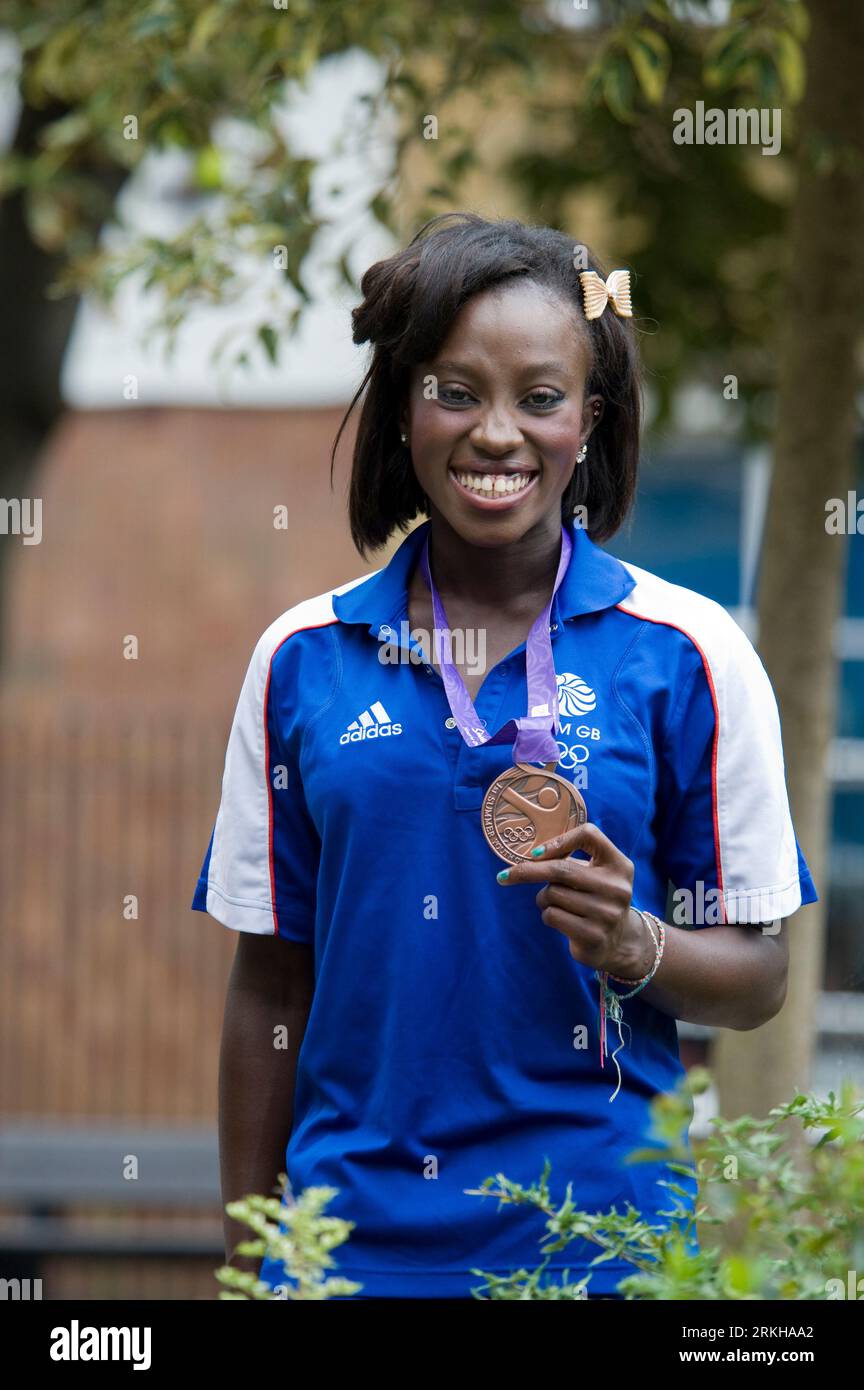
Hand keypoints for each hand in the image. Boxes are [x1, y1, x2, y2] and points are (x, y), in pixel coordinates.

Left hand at [496, 822, 652, 978]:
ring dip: (544, 898)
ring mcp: (607, 913)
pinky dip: (548, 915)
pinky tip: (561, 920)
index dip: (559, 840)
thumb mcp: (595, 875)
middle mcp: (617, 887)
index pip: (589, 835)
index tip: (535, 853)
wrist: (618, 941)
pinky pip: (552, 916)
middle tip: (504, 875)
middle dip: (528, 871)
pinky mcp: (593, 935)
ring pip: (552, 894)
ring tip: (558, 903)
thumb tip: (528, 856)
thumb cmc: (595, 898)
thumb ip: (571, 861)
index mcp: (619, 865)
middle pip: (561, 869)